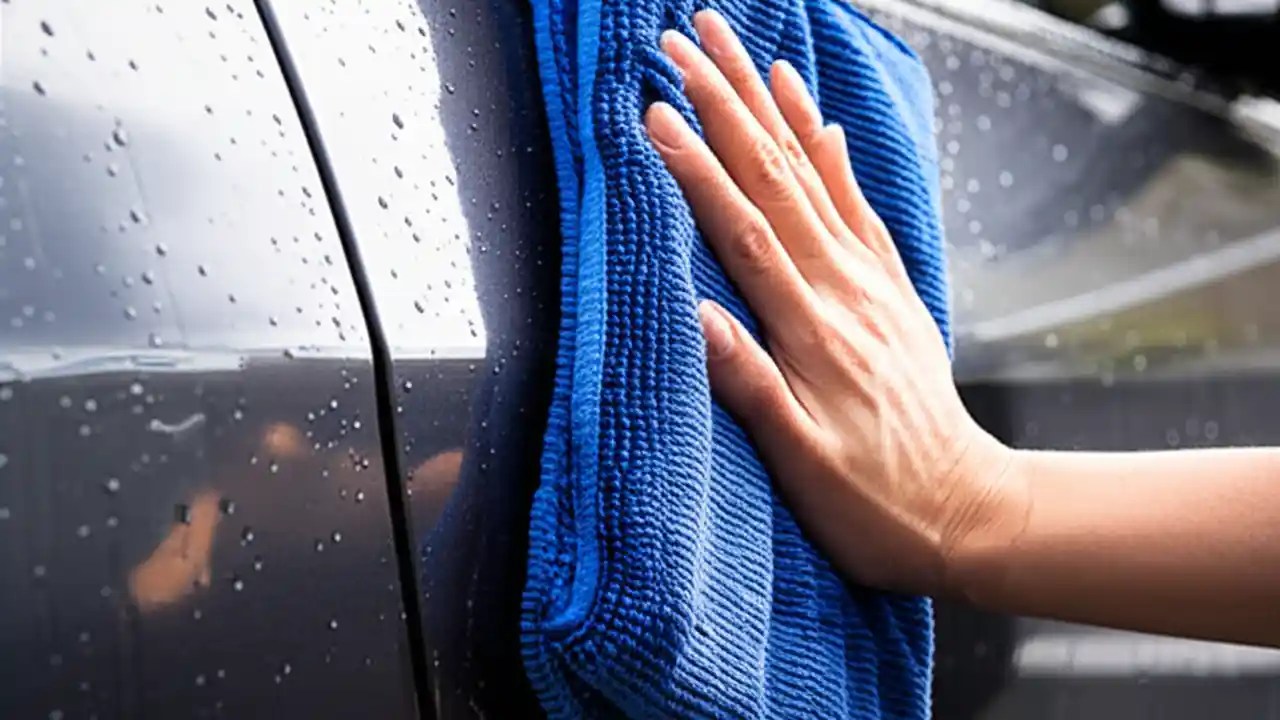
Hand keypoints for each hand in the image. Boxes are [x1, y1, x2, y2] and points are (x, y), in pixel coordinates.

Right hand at [645, 10, 1022, 596]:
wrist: (967, 511)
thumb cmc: (873, 499)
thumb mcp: (802, 463)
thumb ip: (750, 384)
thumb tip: (697, 315)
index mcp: (813, 329)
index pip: (744, 230)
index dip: (697, 168)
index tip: (656, 111)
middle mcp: (844, 290)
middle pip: (777, 179)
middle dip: (727, 104)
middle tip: (684, 43)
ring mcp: (871, 285)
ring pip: (816, 176)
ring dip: (777, 109)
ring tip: (746, 50)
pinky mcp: (890, 292)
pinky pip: (859, 207)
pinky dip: (837, 158)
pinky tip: (822, 122)